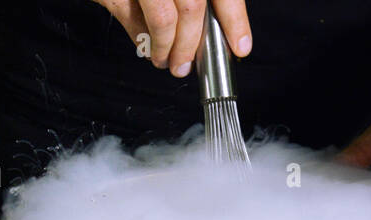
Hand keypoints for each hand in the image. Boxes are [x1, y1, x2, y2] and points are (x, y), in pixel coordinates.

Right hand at [93, 0, 251, 76]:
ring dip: (165, 47)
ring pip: (163, 18)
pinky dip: (141, 37)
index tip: (240, 45)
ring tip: (165, 59)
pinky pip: (131, 16)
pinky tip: (146, 45)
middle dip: (191, 43)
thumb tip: (200, 30)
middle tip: (185, 63)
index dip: (234, 18)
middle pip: (192, 6)